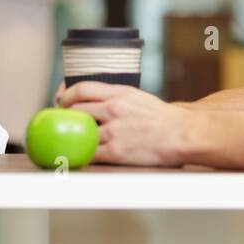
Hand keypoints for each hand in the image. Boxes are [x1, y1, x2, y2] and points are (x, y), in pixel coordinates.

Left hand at [55, 80, 189, 166]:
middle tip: (61, 121)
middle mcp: (114, 109)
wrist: (182, 135)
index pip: (81, 88)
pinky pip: (90, 153)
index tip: (61, 100)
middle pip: (75, 110)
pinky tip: (78, 155)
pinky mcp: (116, 151)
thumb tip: (92, 102)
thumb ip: (115, 98)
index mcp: (119, 93)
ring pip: (79, 131)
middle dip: (64, 116)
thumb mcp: (137, 98)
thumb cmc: (162, 119)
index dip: (65, 94)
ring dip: (71, 135)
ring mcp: (114, 131)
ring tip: (69, 139)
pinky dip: (81, 154)